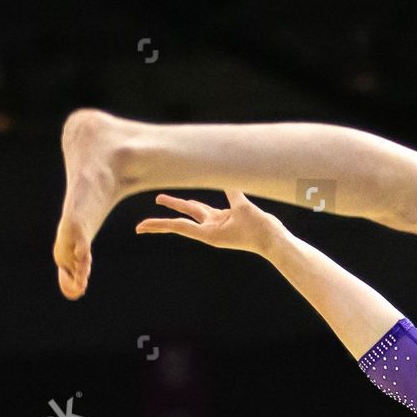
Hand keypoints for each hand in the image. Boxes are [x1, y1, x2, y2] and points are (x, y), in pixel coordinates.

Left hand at [135, 190, 286, 254]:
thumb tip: (223, 174)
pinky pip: (209, 209)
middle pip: (182, 220)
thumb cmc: (260, 230)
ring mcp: (218, 226)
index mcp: (210, 233)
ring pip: (194, 212)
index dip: (159, 224)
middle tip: (141, 223)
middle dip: (163, 217)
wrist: (275, 242)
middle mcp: (211, 230)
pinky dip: (199, 203)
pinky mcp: (228, 221)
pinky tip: (190, 200)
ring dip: (179, 205)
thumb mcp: (244, 208)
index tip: (141, 228)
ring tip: (162, 199)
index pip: (179, 225)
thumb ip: (232, 190)